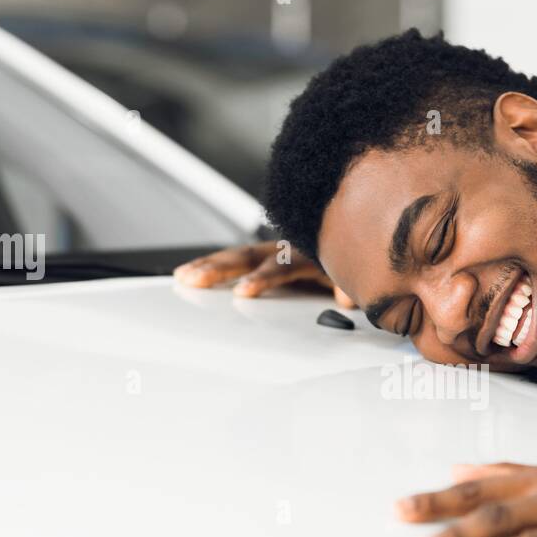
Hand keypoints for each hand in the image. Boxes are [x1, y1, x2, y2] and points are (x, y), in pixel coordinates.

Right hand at [172, 241, 354, 307]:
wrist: (350, 237)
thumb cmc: (348, 262)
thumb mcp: (352, 277)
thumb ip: (349, 287)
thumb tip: (347, 299)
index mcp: (309, 254)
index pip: (281, 266)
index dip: (261, 278)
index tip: (241, 292)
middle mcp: (286, 249)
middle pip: (249, 256)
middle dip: (221, 268)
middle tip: (195, 280)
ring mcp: (272, 251)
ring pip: (237, 255)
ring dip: (209, 265)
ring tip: (184, 276)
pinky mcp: (264, 255)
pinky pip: (235, 258)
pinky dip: (212, 263)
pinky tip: (190, 272)